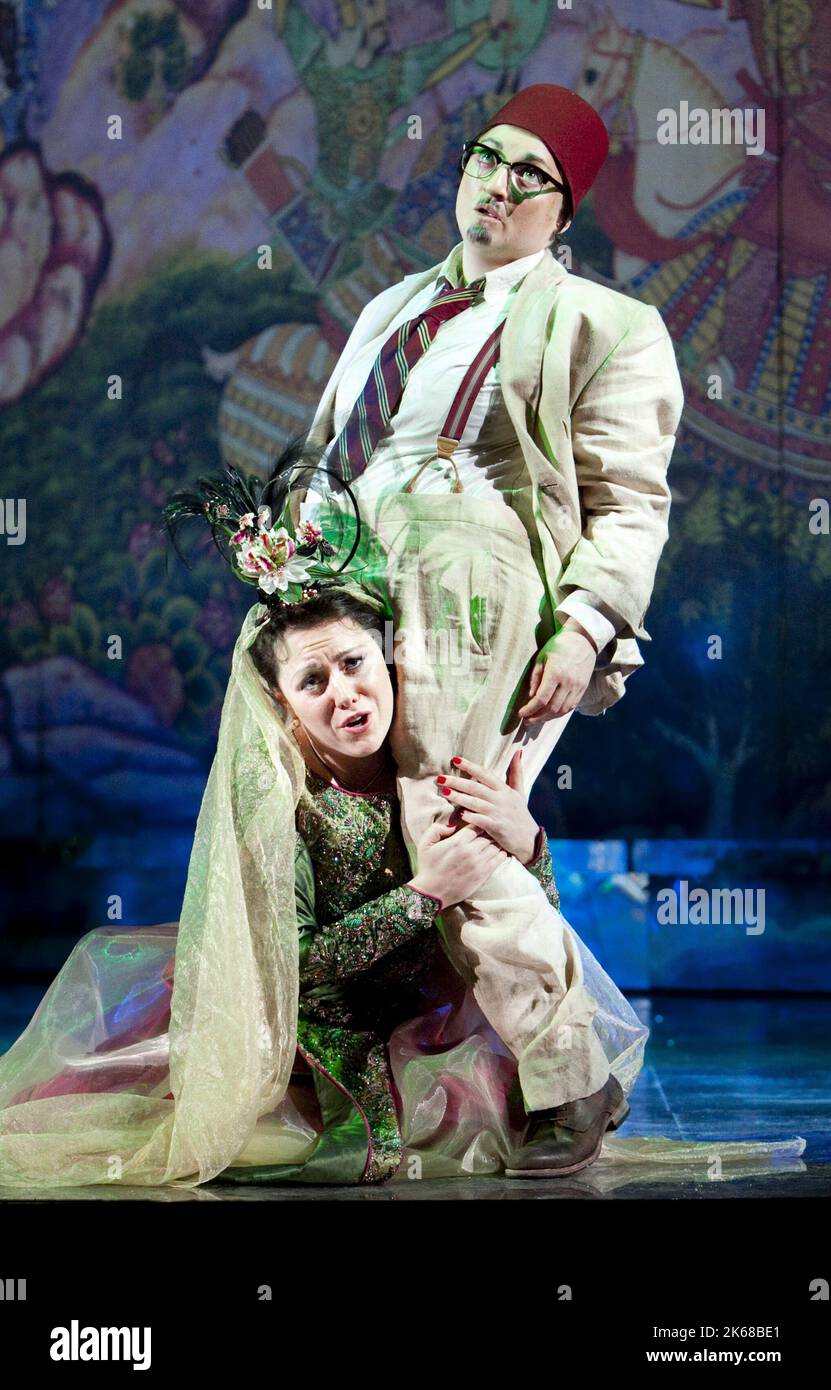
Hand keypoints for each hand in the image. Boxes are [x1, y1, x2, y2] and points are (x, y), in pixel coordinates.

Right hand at [408, 819, 508, 908]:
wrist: (432, 892)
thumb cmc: (428, 867)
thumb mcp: (425, 844)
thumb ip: (437, 829)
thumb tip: (453, 826)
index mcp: (457, 841)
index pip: (477, 826)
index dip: (478, 824)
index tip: (478, 827)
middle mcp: (470, 851)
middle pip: (488, 835)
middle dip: (488, 833)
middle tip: (488, 834)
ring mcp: (478, 863)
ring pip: (495, 846)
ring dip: (495, 843)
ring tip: (494, 842)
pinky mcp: (483, 875)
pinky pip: (499, 860)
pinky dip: (501, 854)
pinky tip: (499, 853)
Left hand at [434, 751, 538, 865]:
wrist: (530, 840)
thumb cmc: (521, 815)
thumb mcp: (520, 792)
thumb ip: (516, 772)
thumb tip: (518, 751)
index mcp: (504, 790)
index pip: (484, 774)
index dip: (469, 766)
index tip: (455, 760)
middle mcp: (501, 799)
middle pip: (476, 787)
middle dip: (457, 782)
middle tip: (441, 778)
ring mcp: (498, 813)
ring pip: (475, 803)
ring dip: (459, 797)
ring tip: (445, 791)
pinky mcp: (496, 828)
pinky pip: (481, 820)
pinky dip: (471, 817)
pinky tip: (460, 814)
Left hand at [517, 621, 597, 722]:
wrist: (583, 640)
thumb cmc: (559, 646)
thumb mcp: (542, 657)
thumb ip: (536, 678)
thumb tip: (531, 697)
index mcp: (555, 673)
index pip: (541, 698)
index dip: (530, 709)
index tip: (521, 714)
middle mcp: (568, 682)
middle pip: (551, 708)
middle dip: (537, 717)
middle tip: (527, 721)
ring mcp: (578, 687)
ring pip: (562, 710)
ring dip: (548, 718)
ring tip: (537, 720)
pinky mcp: (583, 689)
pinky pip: (571, 707)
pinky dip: (559, 713)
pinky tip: (550, 714)